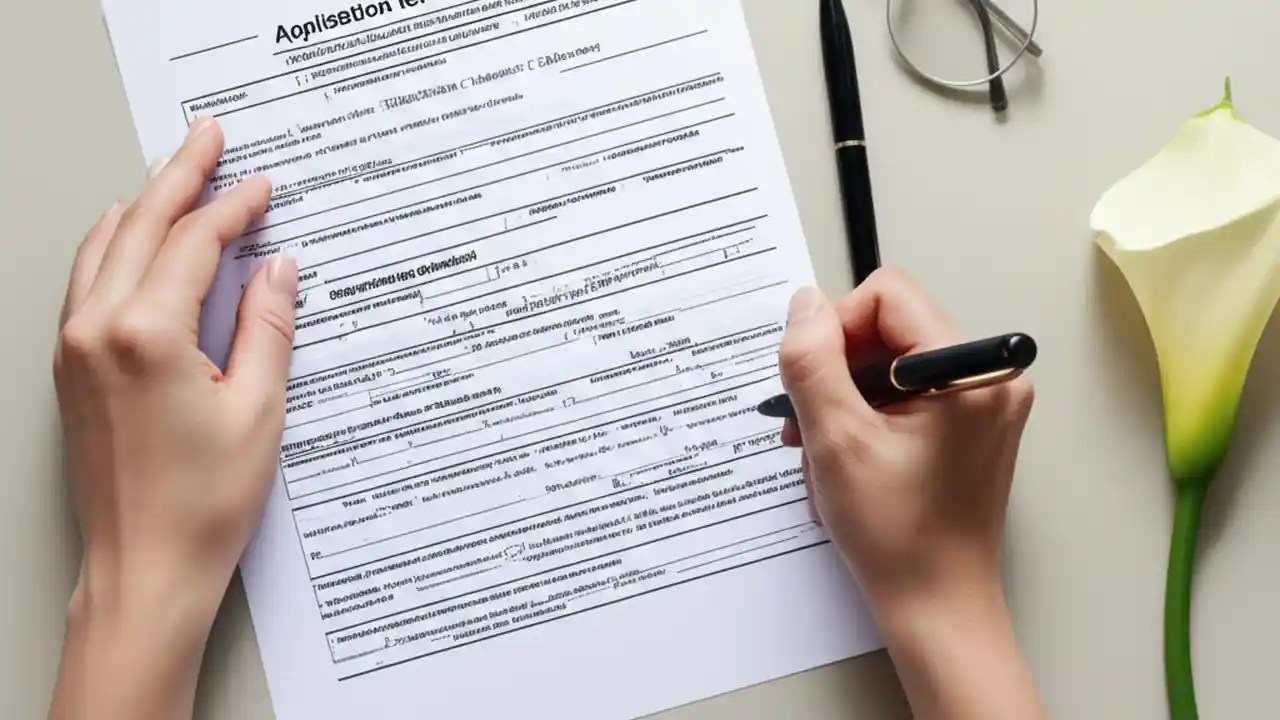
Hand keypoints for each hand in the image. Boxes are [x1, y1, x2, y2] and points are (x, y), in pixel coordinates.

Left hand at [49, 118, 296, 719]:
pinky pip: (87, 281)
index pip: (195, 244)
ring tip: (174, 176)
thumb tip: (276, 270)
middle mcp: (97, 330)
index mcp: (146, 334)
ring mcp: (74, 348)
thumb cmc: (201, 505)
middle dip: (180, 177)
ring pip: (105, 248)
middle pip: (142, 228)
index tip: (262, 187)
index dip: (234, 207)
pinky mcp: (70, 370)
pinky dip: (115, 246)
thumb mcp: (259, 410)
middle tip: (207, 137)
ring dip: (145, 206)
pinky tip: (133, 238)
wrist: (144, 569)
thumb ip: (267, 327)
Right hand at [777, 269, 1043, 718]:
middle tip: (808, 419)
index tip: (814, 379)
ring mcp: (982, 404)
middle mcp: (988, 379)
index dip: (836, 328)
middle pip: (890, 326)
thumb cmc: (900, 539)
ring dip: (846, 395)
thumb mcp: (836, 440)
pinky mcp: (969, 425)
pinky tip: (848, 455)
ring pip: (892, 361)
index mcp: (970, 373)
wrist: (937, 606)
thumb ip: (813, 362)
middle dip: (838, 368)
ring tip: (824, 445)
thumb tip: (803, 306)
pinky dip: (867, 415)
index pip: (889, 295)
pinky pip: (907, 392)